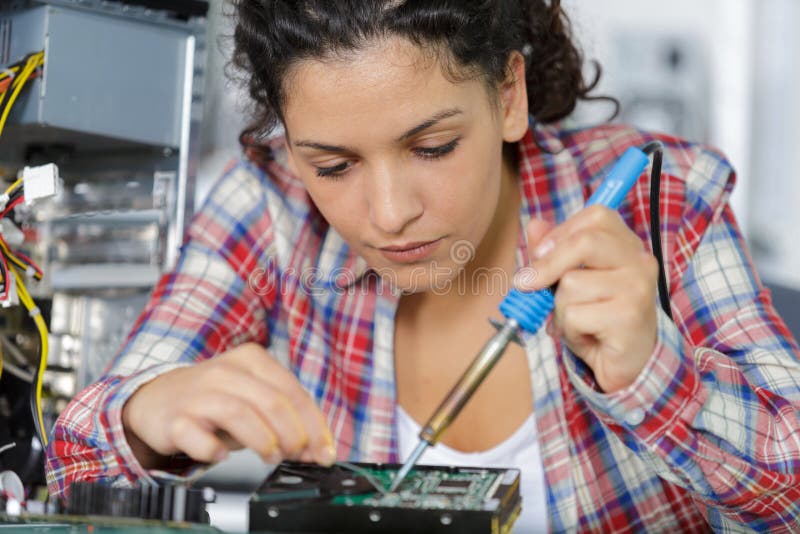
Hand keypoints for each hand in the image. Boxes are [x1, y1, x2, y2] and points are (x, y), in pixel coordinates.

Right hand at [122, 343, 335, 468]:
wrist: (155, 399)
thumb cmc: (213, 400)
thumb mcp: (253, 399)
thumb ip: (286, 418)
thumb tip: (317, 448)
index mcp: (251, 360)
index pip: (293, 392)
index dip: (314, 425)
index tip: (324, 451)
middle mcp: (225, 371)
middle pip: (271, 401)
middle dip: (294, 434)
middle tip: (299, 455)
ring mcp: (198, 394)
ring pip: (239, 413)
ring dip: (263, 440)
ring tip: (271, 457)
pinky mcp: (176, 419)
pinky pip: (198, 436)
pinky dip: (214, 450)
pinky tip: (222, 455)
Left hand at [516, 206, 658, 392]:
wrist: (627, 364)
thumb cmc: (598, 319)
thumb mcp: (571, 281)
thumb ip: (554, 252)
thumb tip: (534, 225)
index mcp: (627, 245)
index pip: (596, 217)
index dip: (561, 232)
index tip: (540, 253)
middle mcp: (639, 261)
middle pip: (584, 243)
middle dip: (546, 266)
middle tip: (525, 284)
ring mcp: (638, 287)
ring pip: (571, 284)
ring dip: (560, 309)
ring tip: (577, 321)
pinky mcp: (629, 316)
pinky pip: (575, 315)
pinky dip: (569, 330)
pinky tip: (587, 336)